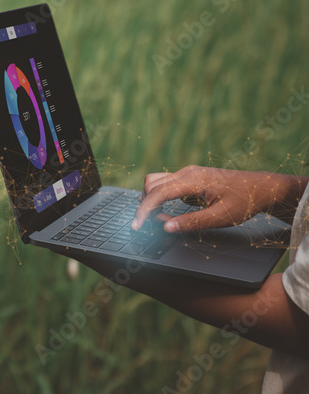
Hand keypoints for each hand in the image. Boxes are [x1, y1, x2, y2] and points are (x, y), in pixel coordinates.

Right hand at [130, 165, 305, 232]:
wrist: (264, 187)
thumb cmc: (245, 201)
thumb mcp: (221, 217)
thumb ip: (191, 222)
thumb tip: (164, 227)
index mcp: (192, 180)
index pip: (157, 193)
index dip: (143, 210)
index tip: (135, 226)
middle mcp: (187, 172)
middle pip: (151, 183)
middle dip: (145, 203)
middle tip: (147, 224)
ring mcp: (189, 172)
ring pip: (157, 181)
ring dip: (151, 197)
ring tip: (156, 217)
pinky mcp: (191, 176)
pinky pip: (167, 183)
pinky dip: (161, 195)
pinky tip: (168, 209)